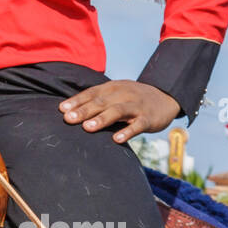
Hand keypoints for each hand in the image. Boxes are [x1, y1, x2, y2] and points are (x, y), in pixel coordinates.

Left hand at [58, 80, 180, 143]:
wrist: (166, 97)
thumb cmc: (133, 98)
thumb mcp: (116, 94)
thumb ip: (97, 100)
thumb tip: (70, 111)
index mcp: (113, 88)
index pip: (91, 93)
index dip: (77, 101)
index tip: (61, 110)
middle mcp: (123, 94)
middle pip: (101, 102)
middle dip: (84, 110)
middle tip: (68, 119)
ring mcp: (136, 106)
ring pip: (117, 111)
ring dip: (102, 119)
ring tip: (87, 127)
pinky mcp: (148, 118)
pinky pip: (137, 125)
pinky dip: (127, 131)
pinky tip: (116, 140)